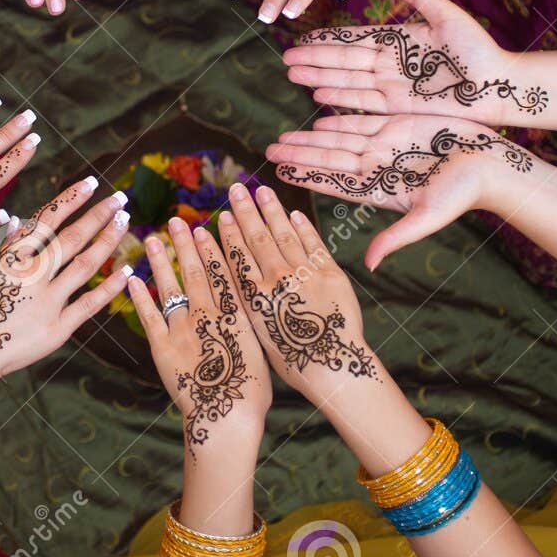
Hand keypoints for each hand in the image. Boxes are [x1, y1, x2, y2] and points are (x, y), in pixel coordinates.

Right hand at [0, 177, 133, 396]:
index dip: (70, 200)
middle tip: (120, 198)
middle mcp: (32, 276)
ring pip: (85, 265)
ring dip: (107, 241)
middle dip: (98, 215)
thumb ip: (4, 249)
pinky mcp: (57, 329)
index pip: (47, 221)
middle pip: (72, 239)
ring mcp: (47, 303)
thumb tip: (20, 221)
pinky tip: (126, 271)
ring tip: (124, 222)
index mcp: (11, 259)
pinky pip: (89, 305)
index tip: (90, 182)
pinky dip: (109, 287)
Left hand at [127, 216, 271, 454]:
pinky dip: (140, 295)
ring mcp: (183, 328)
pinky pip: (149, 315)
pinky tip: (132, 277)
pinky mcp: (162, 346)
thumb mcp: (259, 353)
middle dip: (186, 244)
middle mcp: (208, 314)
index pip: (223, 272)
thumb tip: (246, 312)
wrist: (225, 417)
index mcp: (235, 314)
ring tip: (151, 239)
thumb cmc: (250, 393)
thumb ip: (248, 328)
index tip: (205, 227)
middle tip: (176, 221)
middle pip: (196, 272)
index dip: (213, 248)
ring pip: (171, 287)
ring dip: (161, 261)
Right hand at [217, 184, 380, 407]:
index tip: (222, 215)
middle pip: (258, 239)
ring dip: (272, 211)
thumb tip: (241, 289)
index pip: (238, 257)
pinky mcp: (331, 275)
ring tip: (262, 190)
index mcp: (256, 297)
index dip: (229, 234)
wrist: (333, 368)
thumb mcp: (259, 336)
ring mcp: (305, 274)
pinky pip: (313, 244)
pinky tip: (294, 214)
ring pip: (284, 235)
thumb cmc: (293, 362)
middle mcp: (277, 280)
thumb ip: (250, 307)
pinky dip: (302, 228)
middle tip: (236, 189)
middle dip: (246, 211)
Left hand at [267, 113, 535, 268]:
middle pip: (329, 160)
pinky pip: (362, 121)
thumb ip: (396, 237)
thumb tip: (368, 264)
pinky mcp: (399, 126)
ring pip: (339, 139)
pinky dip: (339, 120)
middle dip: (299, 155)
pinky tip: (318, 119)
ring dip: (311, 138)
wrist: (492, 163)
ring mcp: (387, 146)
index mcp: (379, 189)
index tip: (280, 175)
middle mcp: (378, 168)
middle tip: (269, 151)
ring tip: (284, 137)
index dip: (307, 178)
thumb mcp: (428, 216)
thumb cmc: (464, 193)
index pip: (334, 183)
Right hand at [283, 0, 547, 121]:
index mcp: (399, 40)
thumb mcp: (448, 17)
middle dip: (315, 60)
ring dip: (319, 78)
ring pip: (348, 81)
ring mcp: (392, 86)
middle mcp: (390, 63)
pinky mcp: (399, 107)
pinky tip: (318, 96)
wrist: (498, 87)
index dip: (330, 38)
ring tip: (293, 76)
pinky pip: (363, 102)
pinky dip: (341, 98)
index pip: (356, 38)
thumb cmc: (479, 50)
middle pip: (344, 61)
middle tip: (285, 59)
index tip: (305, 36)